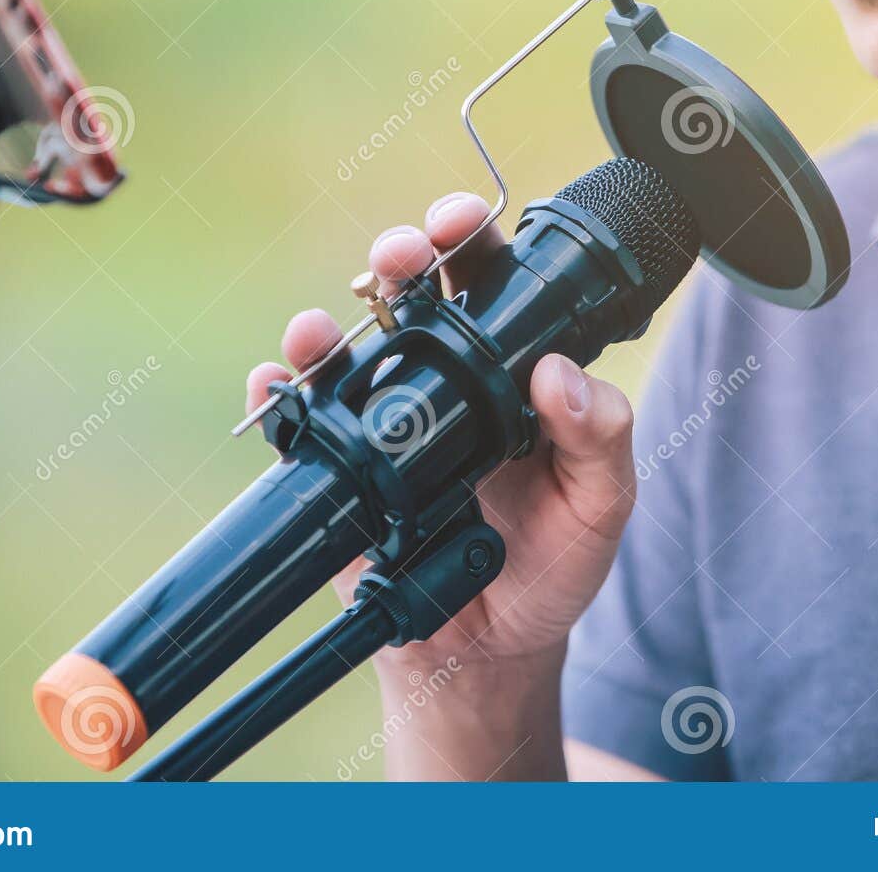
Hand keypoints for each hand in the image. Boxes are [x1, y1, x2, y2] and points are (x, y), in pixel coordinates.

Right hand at [244, 191, 638, 676]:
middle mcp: (442, 382)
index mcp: (510, 373)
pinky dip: (277, 397)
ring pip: (344, 348)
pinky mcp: (338, 468)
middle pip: (409, 294)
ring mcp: (383, 421)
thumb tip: (557, 376)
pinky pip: (297, 422)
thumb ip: (600, 439)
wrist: (491, 651)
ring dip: (324, 325)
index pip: (490, 283)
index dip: (473, 240)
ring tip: (319, 330)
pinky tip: (276, 387)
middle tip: (400, 258)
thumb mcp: (601, 506)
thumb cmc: (553, 567)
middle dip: (398, 258)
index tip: (461, 225)